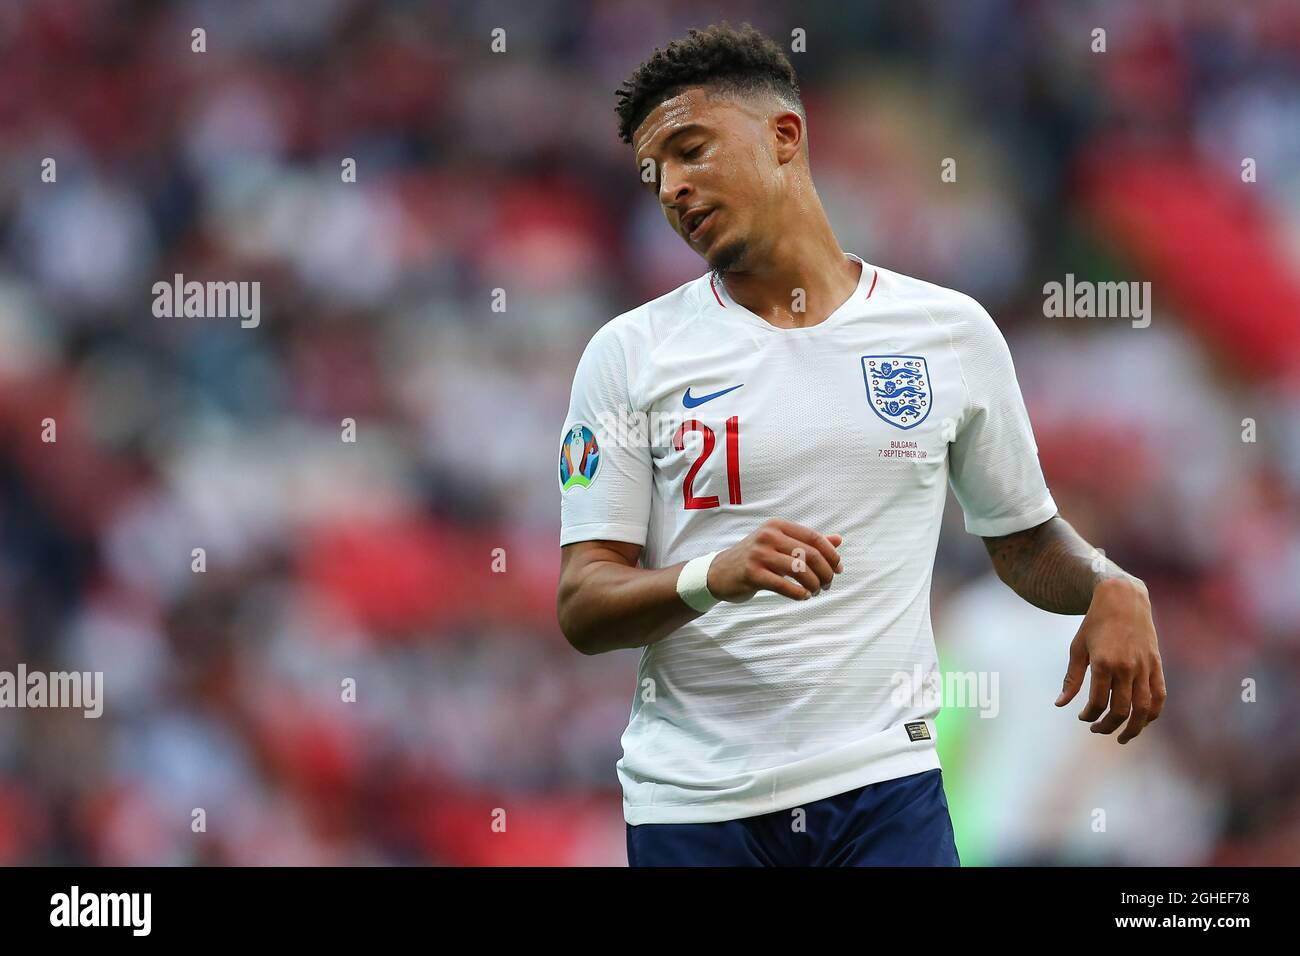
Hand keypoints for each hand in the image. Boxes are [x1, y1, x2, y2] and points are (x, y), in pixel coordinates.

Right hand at [707, 518, 843, 602]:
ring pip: (799, 570)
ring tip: (815, 592)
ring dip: (814, 584)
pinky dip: (799, 593)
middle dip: (825, 572)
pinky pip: (783, 585)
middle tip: (827, 585)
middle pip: (810, 554)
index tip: (838, 569)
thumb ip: (808, 542)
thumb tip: (839, 540)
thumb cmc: (754, 559)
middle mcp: (768, 536)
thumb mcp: (779, 544)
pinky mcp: (752, 573)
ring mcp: (759, 554)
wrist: (718, 573)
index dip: (831, 554)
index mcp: (777, 525)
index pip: (814, 538)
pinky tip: (803, 597)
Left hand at [1056, 577, 1165, 743]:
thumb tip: (1060, 705)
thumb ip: (1071, 679)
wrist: (1123, 599)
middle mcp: (1127, 667)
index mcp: (1103, 663)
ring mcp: (1145, 667)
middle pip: (1121, 710)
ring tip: (1122, 736)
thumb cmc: (1095, 623)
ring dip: (1134, 728)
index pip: (1098, 703)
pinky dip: (1153, 713)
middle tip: (1097, 730)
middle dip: (1108, 726)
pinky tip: (1143, 721)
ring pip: (1144, 708)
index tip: (1083, 717)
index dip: (1089, 715)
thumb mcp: (1077, 648)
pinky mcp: (1156, 665)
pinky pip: (1159, 696)